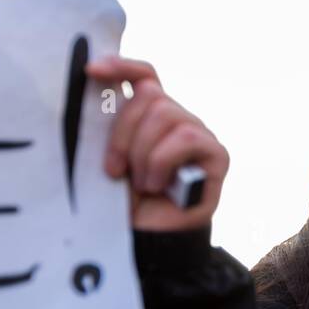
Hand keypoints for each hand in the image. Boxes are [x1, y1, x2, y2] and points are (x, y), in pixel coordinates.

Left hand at [85, 56, 227, 231]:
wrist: (148, 242)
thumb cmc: (124, 203)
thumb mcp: (107, 158)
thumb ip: (107, 127)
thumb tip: (91, 88)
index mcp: (150, 116)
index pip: (145, 75)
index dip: (123, 66)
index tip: (92, 70)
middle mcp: (178, 119)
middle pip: (150, 95)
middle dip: (123, 134)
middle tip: (114, 171)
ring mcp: (199, 134)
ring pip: (165, 114)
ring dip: (142, 153)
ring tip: (142, 184)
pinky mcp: (216, 154)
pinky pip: (184, 137)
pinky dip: (162, 161)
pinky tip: (158, 185)